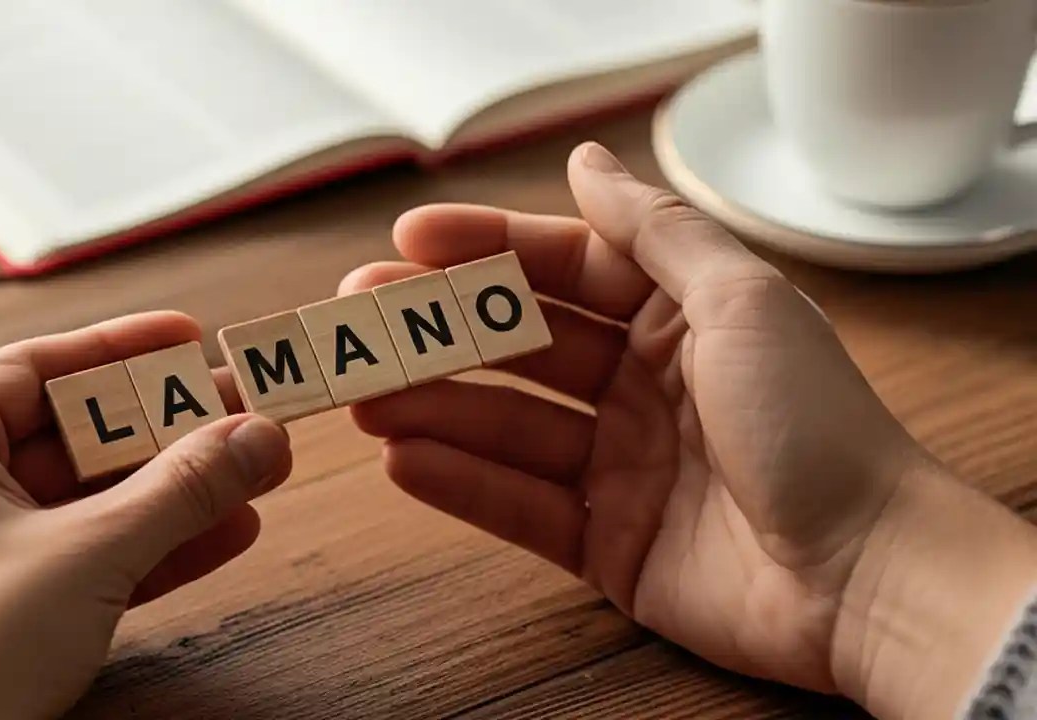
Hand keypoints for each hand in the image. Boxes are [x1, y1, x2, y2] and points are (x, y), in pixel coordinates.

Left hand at [0, 312, 291, 719]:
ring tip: (258, 473)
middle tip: (244, 414)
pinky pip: (94, 556)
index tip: (191, 338)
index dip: (119, 349)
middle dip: (170, 430)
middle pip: (78, 433)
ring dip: (179, 492)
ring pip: (95, 500)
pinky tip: (227, 535)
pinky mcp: (10, 608)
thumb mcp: (89, 552)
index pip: (35, 368)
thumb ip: (182, 489)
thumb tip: (261, 434)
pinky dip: (157, 547)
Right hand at [340, 143, 1036, 718]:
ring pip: (504, 426)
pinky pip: (517, 505)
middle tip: (355, 322)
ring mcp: (618, 465)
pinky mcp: (606, 541)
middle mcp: (639, 384)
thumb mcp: (738, 299)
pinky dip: (460, 483)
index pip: (559, 266)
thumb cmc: (817, 426)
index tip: (407, 241)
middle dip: (434, 332)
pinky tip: (403, 461)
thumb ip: (653, 230)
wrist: (866, 575)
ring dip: (430, 408)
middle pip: (517, 346)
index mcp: (675, 315)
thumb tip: (588, 159)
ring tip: (361, 398)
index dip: (482, 249)